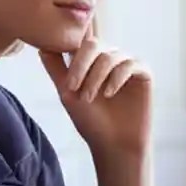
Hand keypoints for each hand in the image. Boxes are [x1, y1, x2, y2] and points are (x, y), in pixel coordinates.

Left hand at [38, 29, 150, 156]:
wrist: (113, 143)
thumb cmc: (90, 120)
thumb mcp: (66, 91)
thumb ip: (55, 66)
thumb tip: (41, 44)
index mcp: (92, 59)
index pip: (79, 42)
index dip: (69, 51)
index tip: (67, 81)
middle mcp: (110, 57)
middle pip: (93, 44)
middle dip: (80, 66)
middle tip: (73, 88)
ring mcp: (128, 63)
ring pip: (109, 56)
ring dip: (95, 77)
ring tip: (89, 98)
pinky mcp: (144, 73)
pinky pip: (129, 64)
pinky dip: (116, 78)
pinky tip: (109, 94)